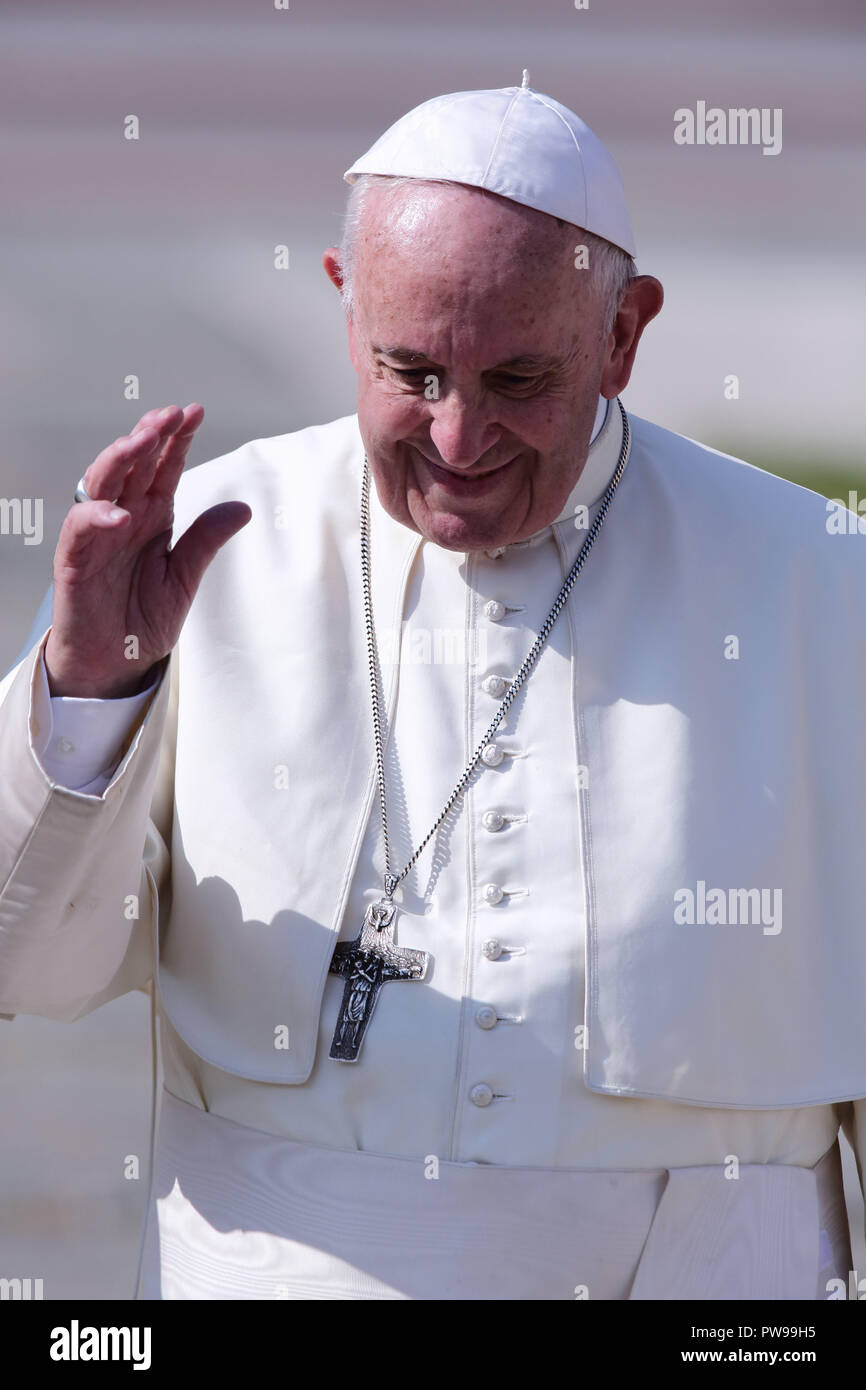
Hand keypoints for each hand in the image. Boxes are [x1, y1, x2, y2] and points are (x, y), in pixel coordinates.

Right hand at [44, 404, 250, 697]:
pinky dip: (98, 517)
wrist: (114, 666)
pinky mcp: (75, 561)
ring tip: (141, 440)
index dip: (176, 440)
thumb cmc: (142, 621)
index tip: (195, 412)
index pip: (163, 468)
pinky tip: (122, 514)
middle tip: (170, 414)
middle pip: (133, 465)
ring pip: (102, 484)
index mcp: (150, 517)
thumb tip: (243, 508)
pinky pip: (81, 529)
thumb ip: (206, 541)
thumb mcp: (185, 578)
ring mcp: (96, 536)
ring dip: (120, 459)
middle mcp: (122, 518)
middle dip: (150, 436)